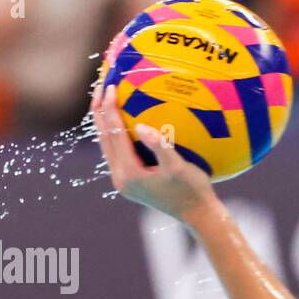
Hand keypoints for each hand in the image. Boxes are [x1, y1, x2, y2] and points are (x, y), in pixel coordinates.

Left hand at [91, 78, 218, 224]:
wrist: (198, 215)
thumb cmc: (193, 191)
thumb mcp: (180, 167)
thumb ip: (160, 146)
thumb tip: (141, 126)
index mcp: (130, 174)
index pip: (114, 134)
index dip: (110, 108)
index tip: (111, 86)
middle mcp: (121, 178)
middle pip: (104, 138)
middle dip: (100, 110)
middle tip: (100, 83)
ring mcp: (124, 181)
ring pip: (107, 144)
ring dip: (104, 121)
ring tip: (104, 97)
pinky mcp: (130, 181)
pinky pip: (117, 151)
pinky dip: (115, 132)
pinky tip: (121, 119)